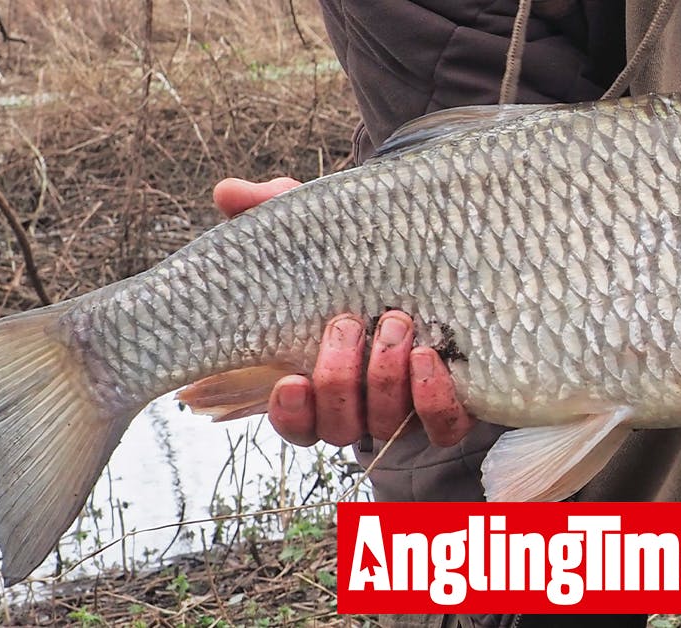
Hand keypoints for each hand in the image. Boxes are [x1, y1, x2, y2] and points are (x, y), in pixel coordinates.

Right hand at [213, 177, 474, 446]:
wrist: (437, 252)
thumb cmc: (360, 252)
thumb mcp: (317, 230)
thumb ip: (269, 213)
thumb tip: (227, 194)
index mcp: (319, 379)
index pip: (295, 421)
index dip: (291, 413)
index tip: (292, 380)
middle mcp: (361, 404)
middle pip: (339, 426)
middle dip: (340, 379)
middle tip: (347, 324)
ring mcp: (407, 408)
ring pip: (388, 423)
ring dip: (385, 379)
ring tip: (395, 322)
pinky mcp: (454, 405)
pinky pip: (444, 427)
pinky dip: (434, 400)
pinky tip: (428, 357)